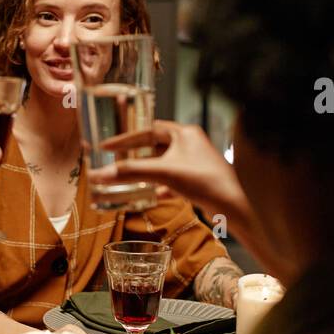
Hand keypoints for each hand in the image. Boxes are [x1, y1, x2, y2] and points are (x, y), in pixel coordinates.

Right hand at [91, 119, 241, 219]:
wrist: (234, 204)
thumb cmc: (205, 180)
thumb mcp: (163, 173)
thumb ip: (131, 172)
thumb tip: (100, 175)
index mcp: (184, 132)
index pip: (148, 129)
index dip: (126, 138)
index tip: (106, 146)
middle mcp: (190, 144)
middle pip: (155, 146)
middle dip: (135, 154)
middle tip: (115, 160)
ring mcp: (195, 162)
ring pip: (163, 163)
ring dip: (146, 171)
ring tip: (128, 177)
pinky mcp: (198, 179)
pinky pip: (172, 179)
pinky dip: (159, 185)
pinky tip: (151, 195)